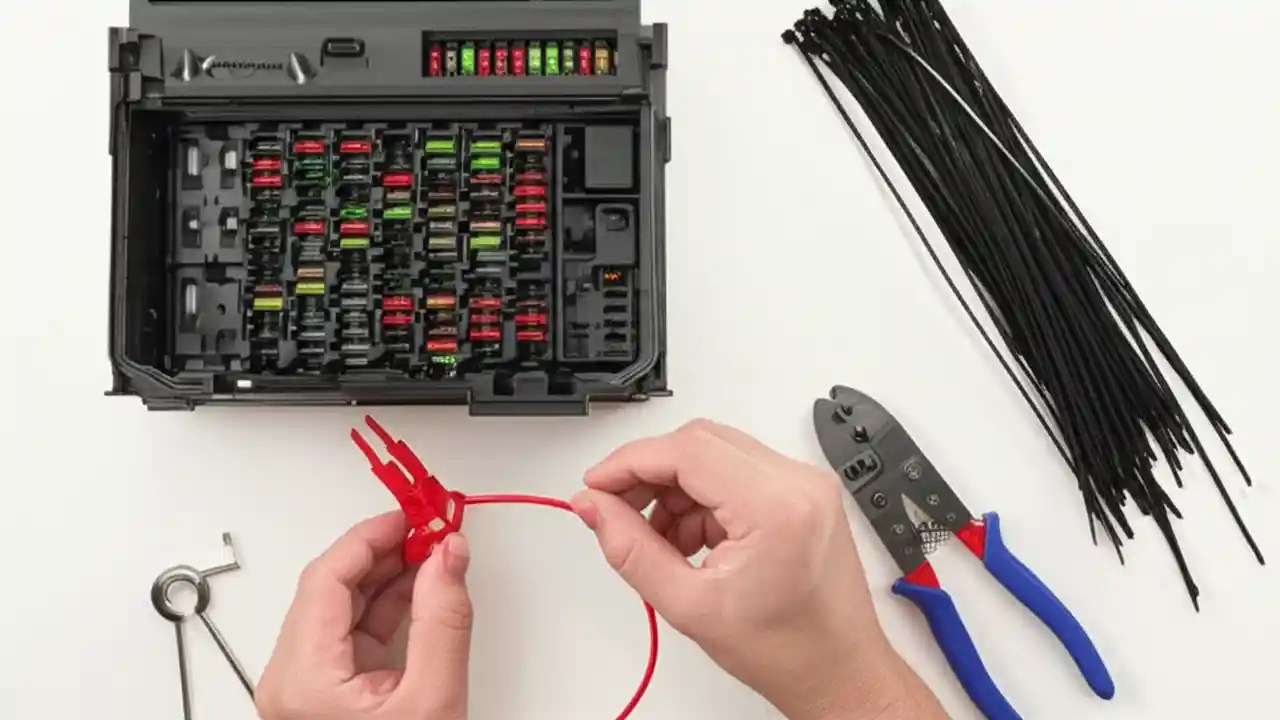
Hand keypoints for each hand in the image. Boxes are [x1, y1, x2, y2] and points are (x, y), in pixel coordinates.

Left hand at [256, 512, 473, 719]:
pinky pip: (352, 630)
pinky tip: (421, 589)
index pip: (326, 579)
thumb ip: (443, 622)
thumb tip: (449, 556)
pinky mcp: (327, 688)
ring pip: (342, 606)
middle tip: (429, 531)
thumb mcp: (432, 700)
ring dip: (388, 576)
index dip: (370, 538)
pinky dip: (386, 606)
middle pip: (330, 588)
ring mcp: (306, 683)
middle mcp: (291, 678)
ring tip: (432, 555)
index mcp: (302, 678)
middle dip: (383, 553)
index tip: (410, 518)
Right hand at [572, 420, 946, 719]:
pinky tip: (690, 538)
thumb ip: (630, 550)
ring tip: (660, 540)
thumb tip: (594, 507)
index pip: (687, 450)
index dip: (630, 462)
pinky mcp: (804, 491)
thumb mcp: (689, 605)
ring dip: (676, 487)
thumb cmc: (787, 650)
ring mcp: (806, 483)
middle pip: (700, 442)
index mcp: (776, 507)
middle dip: (650, 472)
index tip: (597, 484)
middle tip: (617, 509)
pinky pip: (737, 471)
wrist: (838, 671)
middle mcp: (799, 482)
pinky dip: (702, 497)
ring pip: (716, 453)